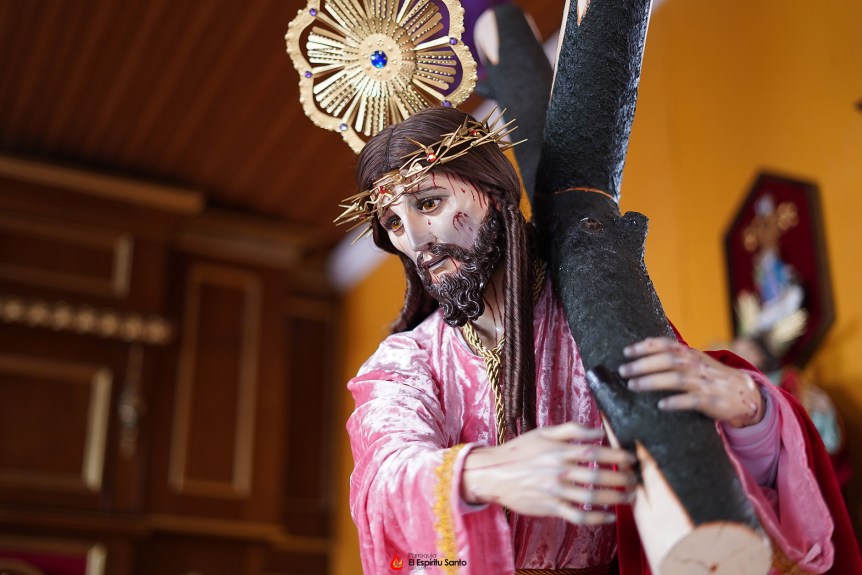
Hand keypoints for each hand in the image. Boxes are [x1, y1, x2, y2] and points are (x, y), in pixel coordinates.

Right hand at [461, 422, 635, 523]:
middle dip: (622, 479)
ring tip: (629, 497)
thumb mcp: (543, 433)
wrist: (493, 473)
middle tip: (635, 480)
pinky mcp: (550, 507)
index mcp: (559, 451)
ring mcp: (555, 491)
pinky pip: (578, 516)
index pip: (595, 452)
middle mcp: (559, 471)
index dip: (617, 456)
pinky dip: (596, 518)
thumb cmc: (519, 450)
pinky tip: (609, 516)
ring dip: (615, 498)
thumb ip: (572, 430)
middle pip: (598, 476)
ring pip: (591, 498)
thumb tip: (598, 430)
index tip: (632, 459)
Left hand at [619, 337, 763, 427]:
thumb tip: (644, 350)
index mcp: (692, 355)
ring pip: (677, 379)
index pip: (667, 345)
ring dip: (653, 381)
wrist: (746, 394)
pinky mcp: (712, 402)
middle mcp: (697, 366)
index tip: (626, 351)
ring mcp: (705, 384)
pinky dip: (676, 402)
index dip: (647, 346)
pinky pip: (693, 401)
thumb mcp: (696, 362)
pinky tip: (661, 405)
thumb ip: (675, 356)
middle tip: (623, 371)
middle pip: (669, 360)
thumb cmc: (712, 377)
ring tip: (633, 385)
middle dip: (643, 365)